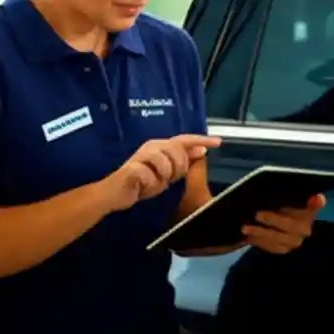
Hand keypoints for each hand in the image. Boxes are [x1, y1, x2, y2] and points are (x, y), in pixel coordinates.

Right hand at [100, 134, 221, 211]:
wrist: (114, 194)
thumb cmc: (141, 183)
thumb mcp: (167, 174)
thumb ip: (183, 162)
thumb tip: (202, 150)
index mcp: (160, 146)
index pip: (184, 140)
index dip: (201, 140)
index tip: (218, 142)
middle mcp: (151, 146)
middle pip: (177, 150)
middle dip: (179, 167)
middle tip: (168, 178)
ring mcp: (140, 156)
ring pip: (165, 162)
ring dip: (164, 176)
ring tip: (155, 182)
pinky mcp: (132, 168)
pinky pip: (151, 176)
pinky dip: (152, 185)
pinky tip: (145, 187)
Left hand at [243, 194, 326, 253]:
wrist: (262, 221)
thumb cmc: (271, 204)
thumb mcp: (272, 196)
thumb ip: (276, 191)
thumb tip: (270, 185)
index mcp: (306, 209)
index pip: (315, 204)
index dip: (316, 202)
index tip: (317, 197)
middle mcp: (305, 226)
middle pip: (293, 225)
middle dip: (274, 219)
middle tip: (257, 214)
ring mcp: (296, 240)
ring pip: (280, 239)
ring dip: (261, 233)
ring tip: (245, 228)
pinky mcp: (284, 249)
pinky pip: (272, 247)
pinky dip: (259, 241)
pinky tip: (248, 236)